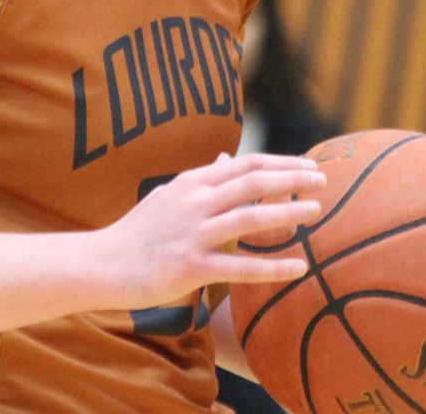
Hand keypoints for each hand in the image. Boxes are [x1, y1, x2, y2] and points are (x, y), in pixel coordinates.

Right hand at [0, 152, 325, 336]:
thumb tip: (228, 159)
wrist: (102, 263)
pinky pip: (240, 267)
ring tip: (317, 213)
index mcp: (191, 183)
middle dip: (292, 179)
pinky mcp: (191, 267)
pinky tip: (299, 267)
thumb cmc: (139, 232)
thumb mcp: (169, 196)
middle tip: (323, 181)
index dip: (281, 162)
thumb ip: (203, 179)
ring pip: (250, 218)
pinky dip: (273, 266)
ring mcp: (192, 234)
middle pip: (253, 183)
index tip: (310, 164)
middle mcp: (194, 203)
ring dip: (287, 213)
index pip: (245, 164)